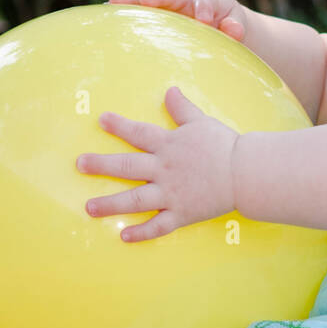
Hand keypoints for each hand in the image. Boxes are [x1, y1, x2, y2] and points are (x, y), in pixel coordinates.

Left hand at [76, 86, 238, 241]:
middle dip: (101, 165)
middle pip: (127, 166)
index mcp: (168, 145)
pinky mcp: (182, 213)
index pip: (138, 133)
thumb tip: (170, 91)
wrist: (246, 173)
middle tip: (80, 164)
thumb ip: (182, 109)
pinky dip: (142, 232)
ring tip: (89, 208)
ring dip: (111, 204)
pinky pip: (158, 226)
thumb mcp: (202, 122)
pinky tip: (124, 236)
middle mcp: (164, 169)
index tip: (101, 120)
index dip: (118, 125)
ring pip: (135, 200)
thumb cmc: (225, 146)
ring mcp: (171, 194)